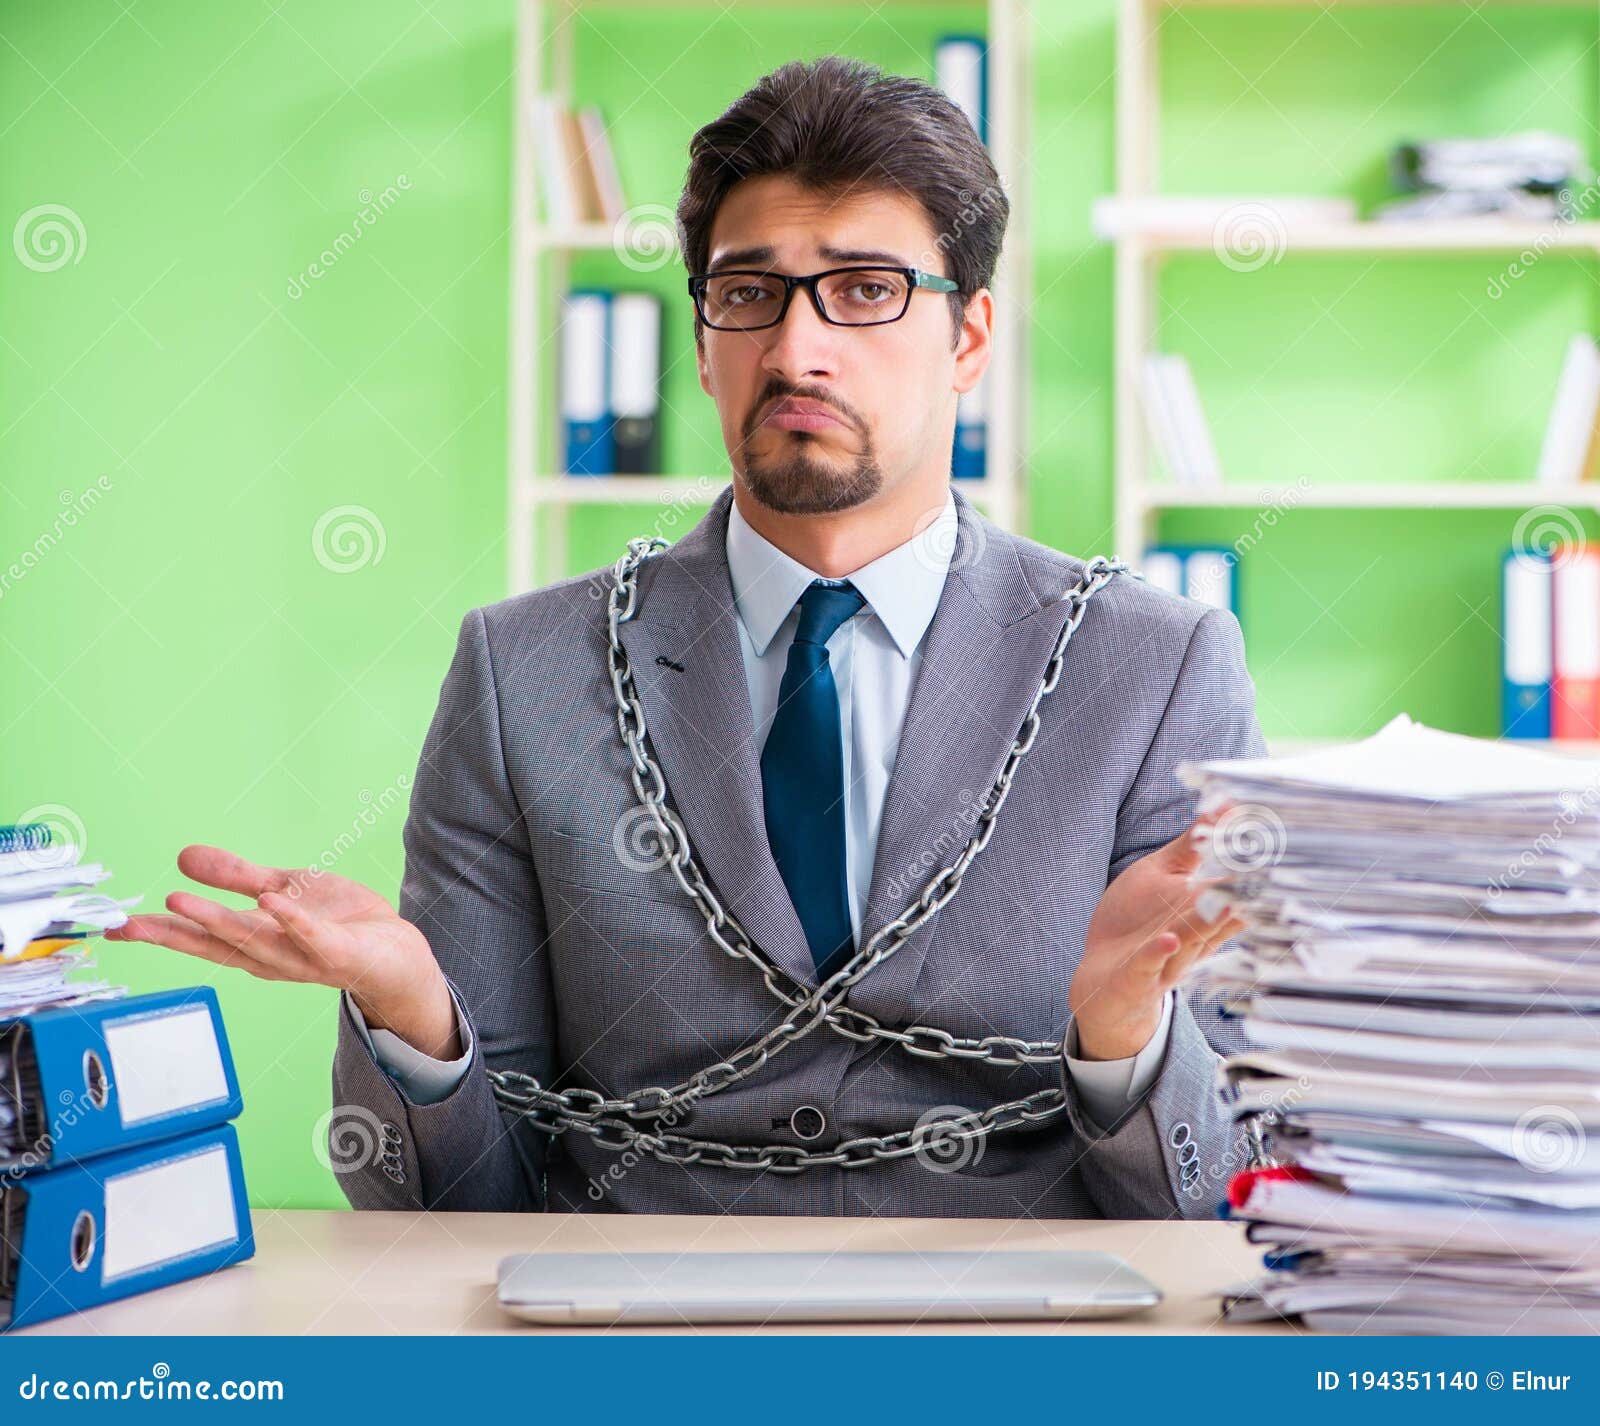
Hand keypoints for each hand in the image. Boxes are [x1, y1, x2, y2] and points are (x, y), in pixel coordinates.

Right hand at [104, 845, 459, 1058]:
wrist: (393, 950)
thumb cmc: (334, 921)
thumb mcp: (280, 890)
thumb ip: (235, 876)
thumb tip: (183, 856)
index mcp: (252, 941)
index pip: (198, 938)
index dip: (157, 932)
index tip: (114, 926)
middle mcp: (270, 956)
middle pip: (216, 945)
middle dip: (175, 933)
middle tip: (132, 921)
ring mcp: (303, 957)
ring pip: (256, 942)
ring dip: (219, 923)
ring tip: (180, 902)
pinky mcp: (338, 952)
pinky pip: (313, 937)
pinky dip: (292, 922)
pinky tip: (270, 901)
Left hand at [1068, 814, 1243, 1060]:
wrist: (1101, 976)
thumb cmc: (1135, 919)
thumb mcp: (1161, 874)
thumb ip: (1192, 845)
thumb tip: (1223, 803)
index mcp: (1206, 910)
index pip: (1237, 888)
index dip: (1256, 870)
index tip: (1278, 841)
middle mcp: (1194, 938)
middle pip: (1221, 917)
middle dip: (1241, 897)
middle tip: (1267, 872)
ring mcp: (1166, 960)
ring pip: (1189, 941)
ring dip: (1206, 923)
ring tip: (1229, 902)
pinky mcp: (1136, 977)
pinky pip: (1147, 965)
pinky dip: (1157, 953)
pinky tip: (1167, 939)